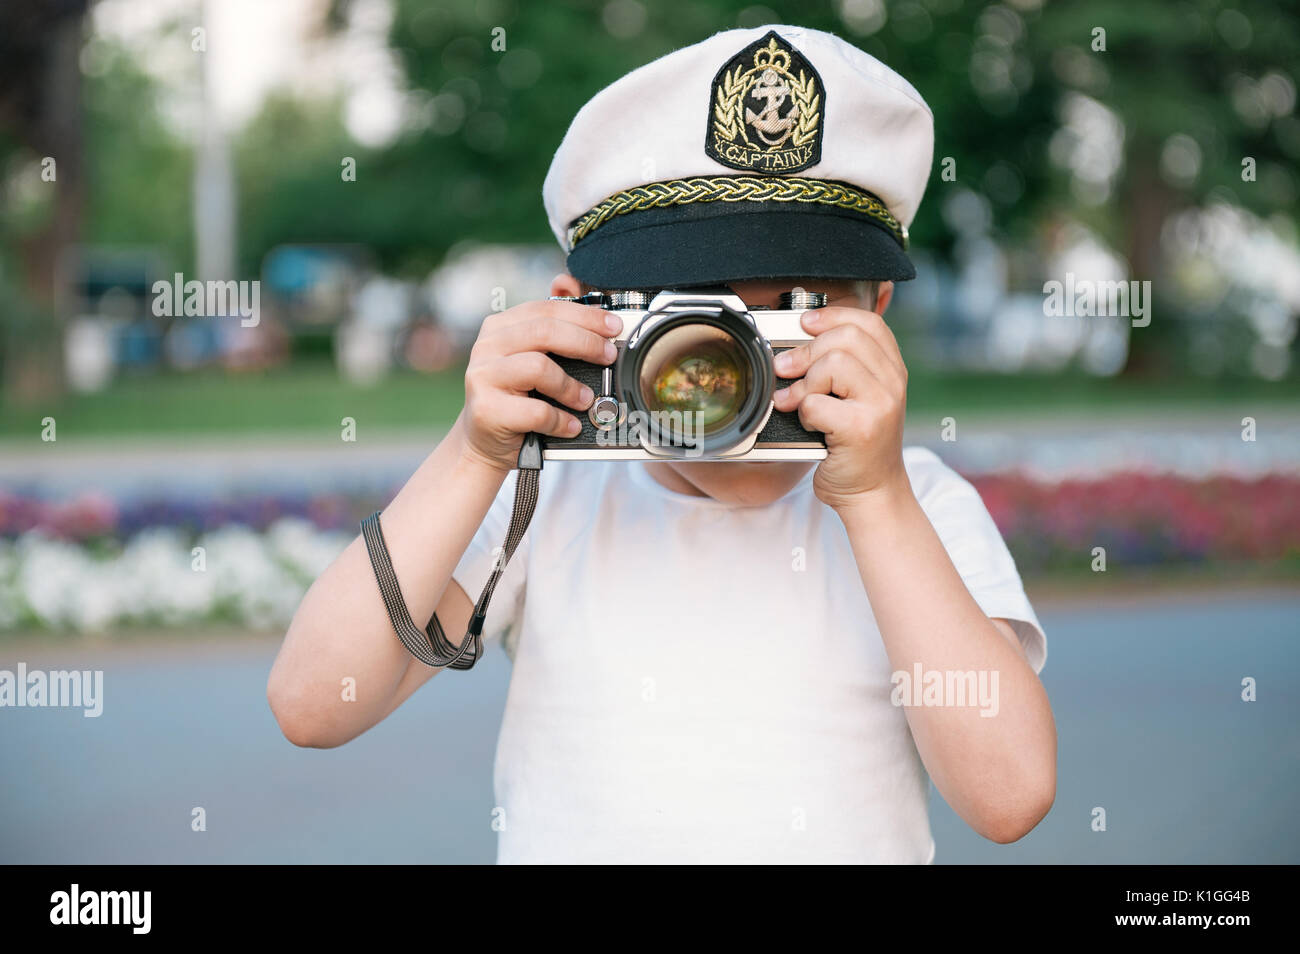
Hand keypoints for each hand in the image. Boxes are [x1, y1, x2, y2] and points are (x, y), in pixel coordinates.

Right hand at [459, 300, 621, 471]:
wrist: (484, 443)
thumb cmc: (515, 400)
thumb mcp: (530, 361)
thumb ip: (554, 339)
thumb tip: (600, 321)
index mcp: (500, 327)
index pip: (546, 309)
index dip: (585, 316)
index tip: (613, 326)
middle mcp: (487, 346)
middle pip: (545, 332)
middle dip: (585, 342)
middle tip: (608, 356)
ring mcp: (483, 377)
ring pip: (539, 368)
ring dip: (571, 386)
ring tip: (587, 400)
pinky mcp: (487, 410)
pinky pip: (537, 411)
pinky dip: (561, 420)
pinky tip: (571, 425)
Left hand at [770, 305, 909, 511]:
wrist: (872, 493)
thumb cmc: (856, 446)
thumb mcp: (857, 399)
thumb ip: (840, 369)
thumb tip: (792, 346)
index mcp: (893, 370)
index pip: (868, 322)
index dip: (832, 316)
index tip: (805, 324)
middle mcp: (893, 384)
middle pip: (845, 338)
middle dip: (806, 351)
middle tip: (786, 369)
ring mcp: (881, 405)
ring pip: (832, 366)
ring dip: (804, 384)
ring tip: (797, 403)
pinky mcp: (861, 429)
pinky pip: (817, 403)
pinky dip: (803, 414)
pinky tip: (810, 425)